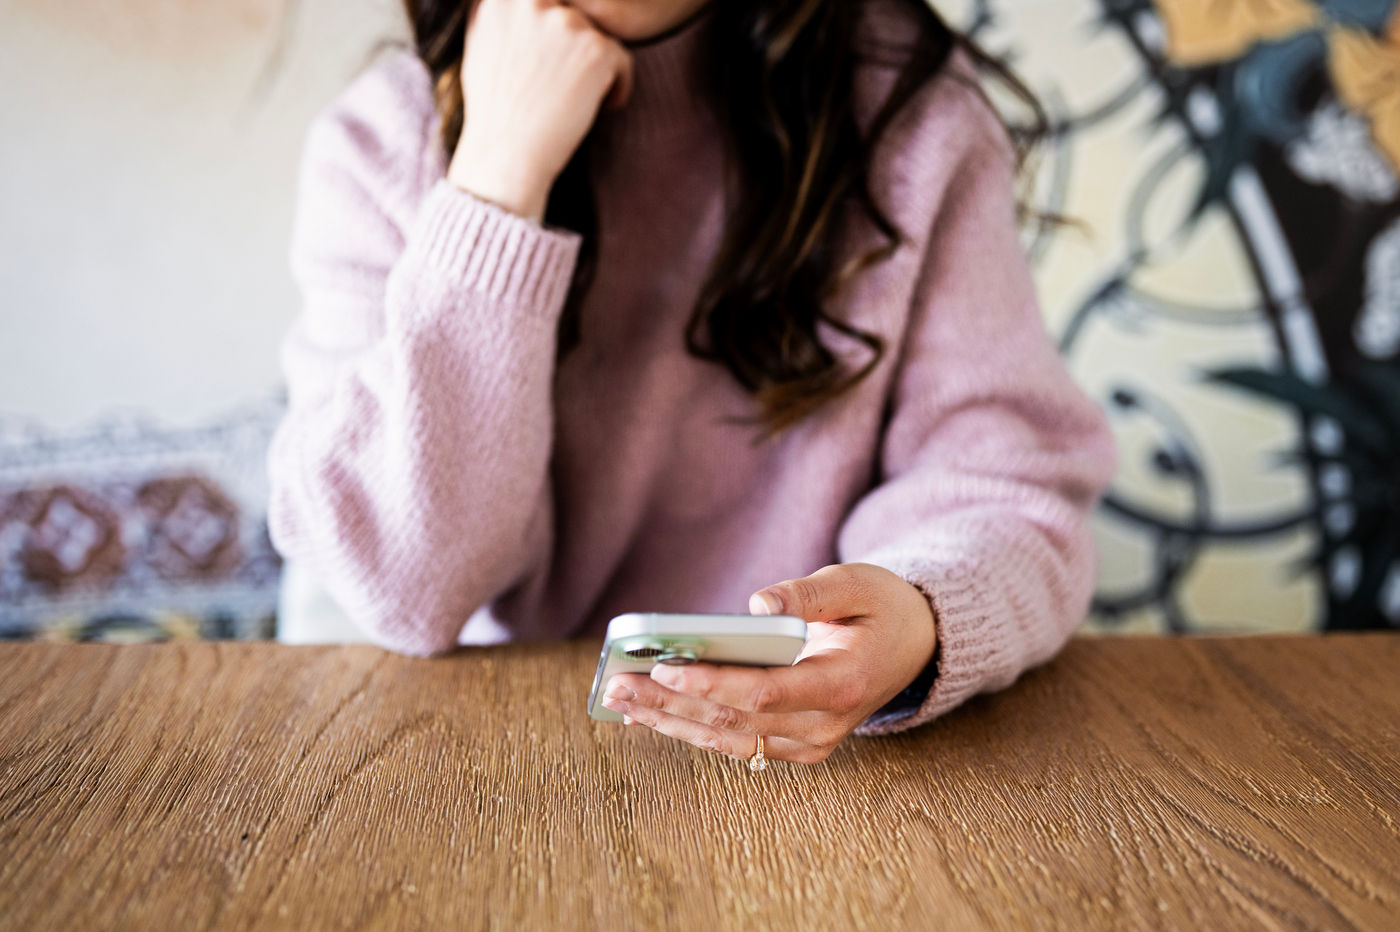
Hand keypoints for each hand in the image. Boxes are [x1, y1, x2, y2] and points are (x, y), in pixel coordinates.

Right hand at [448, 0, 633, 219]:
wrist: (505, 155)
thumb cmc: (493, 110)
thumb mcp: (482, 45)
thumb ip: (508, 15)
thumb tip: (530, 4)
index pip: (548, 4)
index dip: (553, 38)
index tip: (550, 67)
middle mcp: (533, 0)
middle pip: (574, 17)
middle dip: (574, 50)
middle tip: (563, 87)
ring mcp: (566, 23)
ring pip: (598, 37)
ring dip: (594, 68)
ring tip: (575, 101)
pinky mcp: (596, 49)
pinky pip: (622, 61)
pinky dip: (618, 87)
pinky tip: (600, 108)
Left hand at [601, 563, 937, 763]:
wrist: (913, 645)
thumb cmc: (881, 608)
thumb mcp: (855, 583)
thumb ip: (810, 593)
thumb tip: (757, 604)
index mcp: (844, 683)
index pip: (766, 693)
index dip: (712, 684)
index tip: (665, 668)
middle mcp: (825, 725)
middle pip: (735, 722)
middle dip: (670, 704)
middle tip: (617, 685)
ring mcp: (809, 743)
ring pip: (728, 739)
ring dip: (669, 721)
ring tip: (618, 699)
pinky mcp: (794, 745)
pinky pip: (735, 742)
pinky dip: (690, 728)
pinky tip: (647, 715)